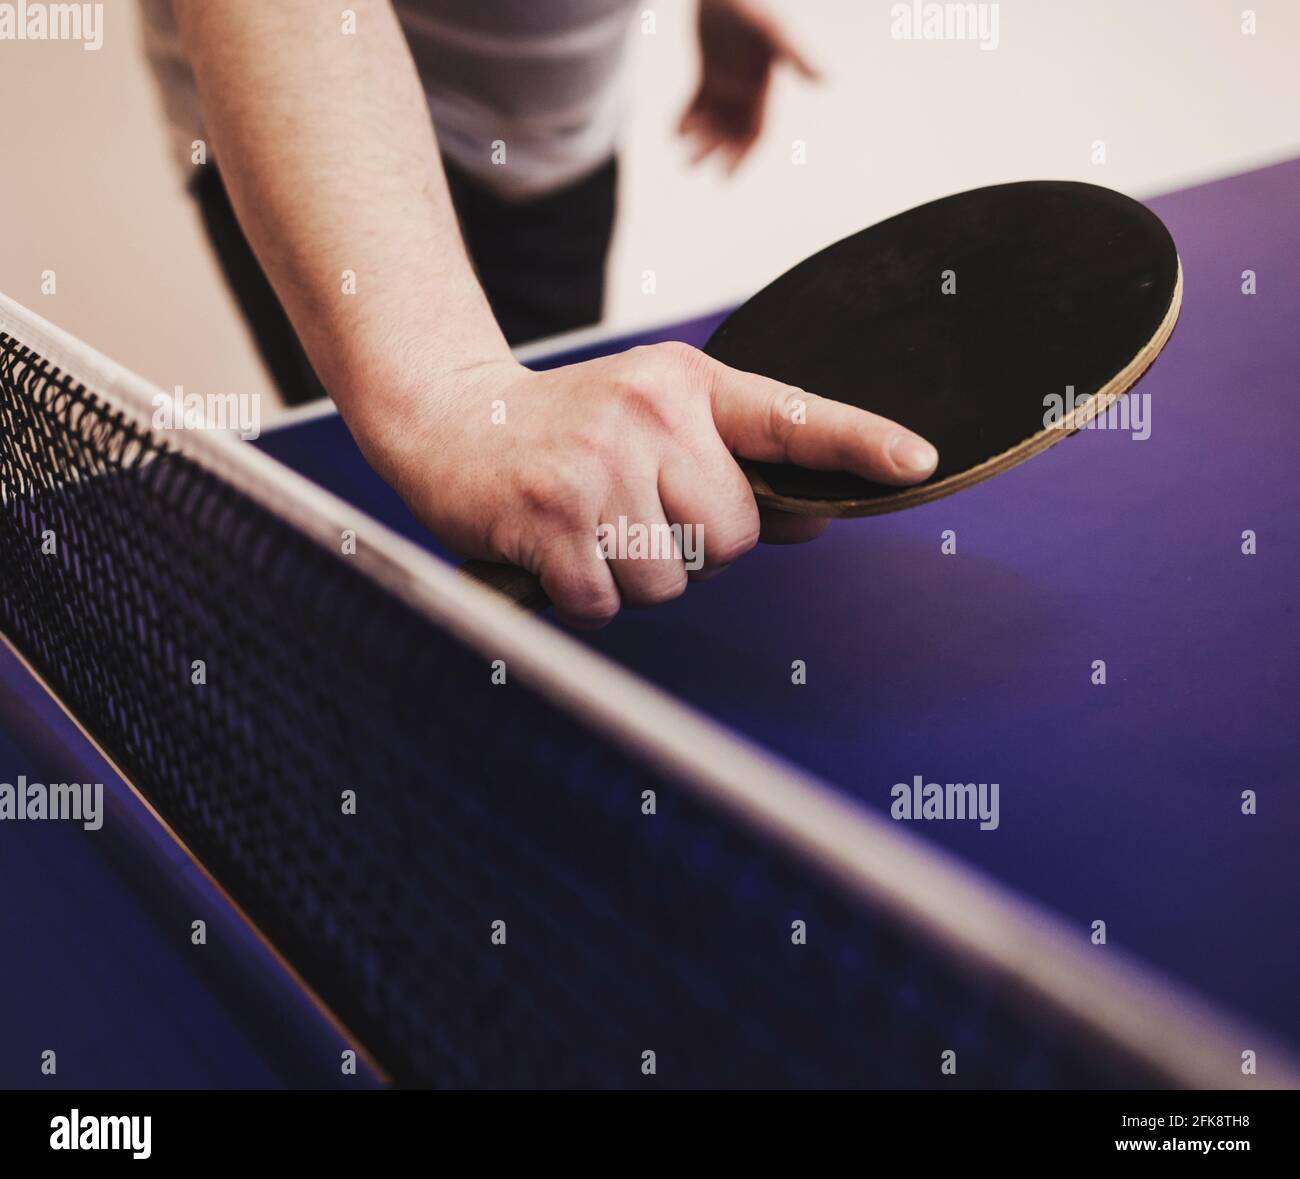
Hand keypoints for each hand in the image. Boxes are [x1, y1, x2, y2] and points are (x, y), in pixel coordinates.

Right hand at [353, 343, 937, 627]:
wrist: (447, 419)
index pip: (789, 415)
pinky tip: (556, 550)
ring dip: (633, 577)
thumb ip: (731, 464)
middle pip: (732, 537)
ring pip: (673, 580)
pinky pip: (609, 602)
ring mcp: (599, 463)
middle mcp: (650, 414)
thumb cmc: (563, 430)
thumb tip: (814, 518)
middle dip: (690, 547)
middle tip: (631, 512)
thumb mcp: (651, 419)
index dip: (858, 442)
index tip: (920, 460)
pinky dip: (586, 595)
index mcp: (687, 384)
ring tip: (588, 527)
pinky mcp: (552, 516)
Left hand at [679, 0, 818, 172]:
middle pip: (731, 132)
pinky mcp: (708, 69)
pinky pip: (696, 100)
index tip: (724, 178)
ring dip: (698, 140)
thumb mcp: (775, 33)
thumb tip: (829, 81)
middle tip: (689, 168)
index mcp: (763, 87)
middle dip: (714, 151)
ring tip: (680, 156)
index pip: (755, 132)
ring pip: (713, 120)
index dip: (742, 157)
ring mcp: (727, 78)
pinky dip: (685, 117)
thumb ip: (799, 58)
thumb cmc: (753, 3)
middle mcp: (747, 88)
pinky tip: (673, 134)